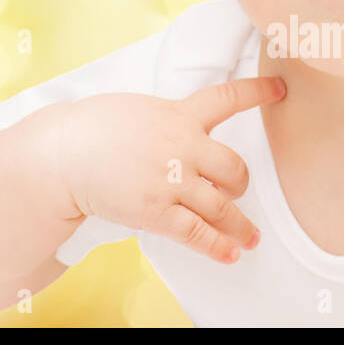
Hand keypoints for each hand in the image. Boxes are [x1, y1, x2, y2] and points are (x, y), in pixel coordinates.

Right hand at [52, 77, 284, 263]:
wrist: (63, 153)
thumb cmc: (93, 128)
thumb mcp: (137, 109)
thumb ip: (167, 119)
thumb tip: (183, 129)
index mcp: (177, 115)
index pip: (226, 98)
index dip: (258, 92)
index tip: (280, 89)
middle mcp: (182, 146)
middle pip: (234, 167)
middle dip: (239, 183)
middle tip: (235, 191)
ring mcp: (171, 179)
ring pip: (222, 206)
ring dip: (240, 226)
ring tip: (250, 238)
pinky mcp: (157, 211)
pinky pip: (198, 233)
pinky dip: (218, 246)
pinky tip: (230, 254)